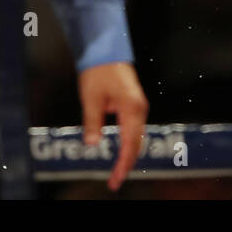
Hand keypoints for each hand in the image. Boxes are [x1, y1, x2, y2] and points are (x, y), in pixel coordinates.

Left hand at [79, 61, 148, 191]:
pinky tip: (122, 154)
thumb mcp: (91, 98)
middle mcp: (139, 109)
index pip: (129, 145)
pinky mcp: (135, 105)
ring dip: (129, 156)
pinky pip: (135, 130)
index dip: (123, 165)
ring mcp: (139, 107)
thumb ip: (93, 122)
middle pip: (137, 144)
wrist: (106, 49)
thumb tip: (92, 144)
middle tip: (114, 182)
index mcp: (131, 108)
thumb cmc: (98, 71)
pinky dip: (129, 144)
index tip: (115, 180)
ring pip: (137, 138)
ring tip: (117, 172)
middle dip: (127, 165)